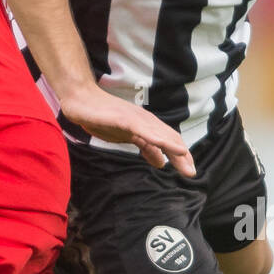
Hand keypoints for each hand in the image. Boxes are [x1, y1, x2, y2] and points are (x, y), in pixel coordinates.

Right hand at [60, 84, 194, 176]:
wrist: (82, 100)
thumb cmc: (103, 117)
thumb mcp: (127, 137)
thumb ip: (145, 147)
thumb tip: (162, 162)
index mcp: (147, 126)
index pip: (169, 141)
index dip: (181, 155)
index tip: (189, 170)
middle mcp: (145, 120)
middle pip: (168, 137)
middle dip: (182, 156)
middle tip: (192, 173)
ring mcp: (135, 119)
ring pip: (159, 133)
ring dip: (173, 147)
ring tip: (185, 160)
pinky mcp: (123, 118)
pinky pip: (141, 129)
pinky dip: (155, 137)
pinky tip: (164, 144)